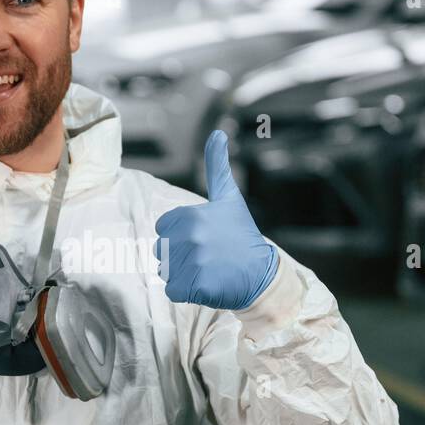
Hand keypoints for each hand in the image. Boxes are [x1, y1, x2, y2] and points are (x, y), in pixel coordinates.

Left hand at [154, 131, 277, 309]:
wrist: (262, 274)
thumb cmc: (242, 235)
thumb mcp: (229, 199)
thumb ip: (217, 167)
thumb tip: (218, 132)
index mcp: (190, 215)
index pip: (163, 228)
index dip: (181, 235)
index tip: (205, 238)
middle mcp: (189, 237)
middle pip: (162, 251)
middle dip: (180, 256)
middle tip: (209, 256)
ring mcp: (192, 263)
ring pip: (166, 271)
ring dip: (183, 274)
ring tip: (209, 270)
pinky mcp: (195, 287)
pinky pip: (173, 291)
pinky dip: (187, 292)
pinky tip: (207, 285)